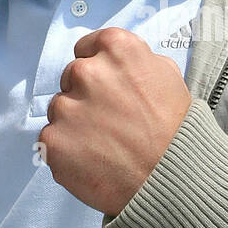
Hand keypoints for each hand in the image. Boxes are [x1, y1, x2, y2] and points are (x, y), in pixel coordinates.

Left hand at [38, 27, 193, 216]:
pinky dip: (67, 150)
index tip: (108, 86)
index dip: (98, 68)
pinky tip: (93, 160)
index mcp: (117, 49)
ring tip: (105, 144)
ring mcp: (66, 107)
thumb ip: (137, 60)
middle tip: (111, 120)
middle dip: (86, 95)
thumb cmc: (176, 130)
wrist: (172, 180)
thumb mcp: (169, 76)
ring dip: (75, 122)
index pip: (87, 47)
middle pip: (71, 76)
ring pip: (60, 108)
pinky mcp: (52, 140)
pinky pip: (51, 139)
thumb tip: (116, 62)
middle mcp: (87, 72)